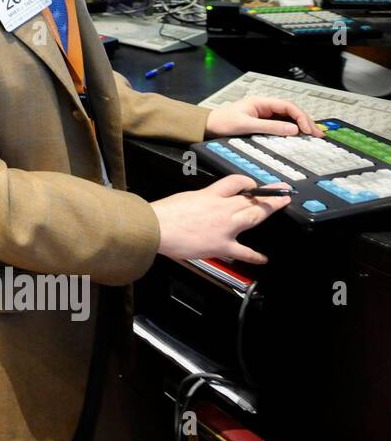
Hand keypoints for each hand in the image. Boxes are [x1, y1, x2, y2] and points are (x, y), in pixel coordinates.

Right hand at [152, 175, 288, 264]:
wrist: (156, 228)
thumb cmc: (164, 214)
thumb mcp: (185, 198)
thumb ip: (200, 201)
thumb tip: (205, 204)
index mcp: (210, 195)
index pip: (236, 182)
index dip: (247, 182)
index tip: (252, 184)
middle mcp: (222, 209)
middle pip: (252, 199)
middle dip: (269, 194)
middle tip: (282, 191)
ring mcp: (225, 228)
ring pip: (254, 216)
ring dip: (269, 210)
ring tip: (281, 205)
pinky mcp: (222, 246)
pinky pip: (243, 252)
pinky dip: (254, 256)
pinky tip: (263, 258)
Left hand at [205, 97, 321, 137]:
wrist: (207, 127)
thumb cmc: (222, 122)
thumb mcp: (246, 125)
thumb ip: (269, 127)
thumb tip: (292, 129)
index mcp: (261, 102)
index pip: (288, 106)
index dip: (301, 117)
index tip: (308, 129)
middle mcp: (265, 106)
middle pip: (291, 111)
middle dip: (306, 121)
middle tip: (318, 134)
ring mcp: (264, 114)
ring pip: (288, 117)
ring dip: (301, 126)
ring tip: (313, 136)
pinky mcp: (262, 122)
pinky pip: (281, 124)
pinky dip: (291, 129)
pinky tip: (299, 136)